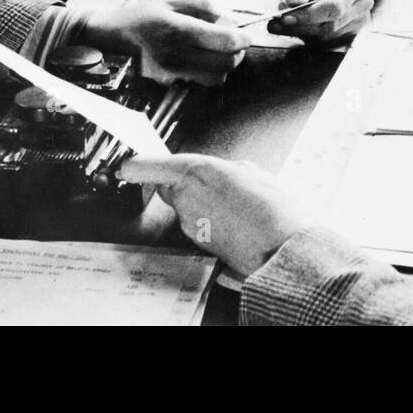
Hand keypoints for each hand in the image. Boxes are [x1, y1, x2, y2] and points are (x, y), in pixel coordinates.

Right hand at [79, 0, 250, 85]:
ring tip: (219, 49)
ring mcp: (172, 72)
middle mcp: (176, 54)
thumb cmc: (141, 16)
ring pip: (217, 76)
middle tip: (236, 41)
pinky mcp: (170, 83)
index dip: (243, 38)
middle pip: (226, 62)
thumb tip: (230, 18)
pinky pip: (203, 81)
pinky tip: (203, 59)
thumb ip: (203, 6)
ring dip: (226, 64)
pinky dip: (212, 72)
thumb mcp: (170, 1)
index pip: (224, 40)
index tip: (247, 34)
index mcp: (177, 28)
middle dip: (238, 52)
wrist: (110, 39)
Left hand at [117, 153, 310, 276]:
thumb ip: (232, 170)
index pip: (150, 166)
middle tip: (208, 179)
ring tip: (234, 203)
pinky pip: (198, 224)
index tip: (129, 164)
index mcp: (198, 173)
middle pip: (168, 186)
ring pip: (185, 206)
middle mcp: (188, 200)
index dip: (138, 164)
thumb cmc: (273, 210)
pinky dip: (210, 220)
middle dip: (181, 182)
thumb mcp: (255, 174)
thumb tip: (229, 174)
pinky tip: (236, 220)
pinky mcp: (201, 243)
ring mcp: (191, 225)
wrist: (283, 248)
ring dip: (201, 202)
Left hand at [268, 0, 373, 43]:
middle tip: (275, 21)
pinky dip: (307, 37)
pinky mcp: (351, 34)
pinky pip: (326, 42)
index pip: (334, 7)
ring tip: (280, 22)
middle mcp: (361, 6)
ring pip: (325, 37)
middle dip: (299, 25)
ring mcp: (358, 23)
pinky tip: (294, 27)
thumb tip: (292, 2)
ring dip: (300, 32)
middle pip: (329, 26)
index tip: (285, 16)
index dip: (309, 15)